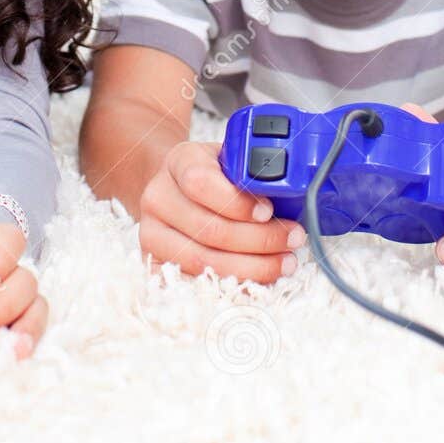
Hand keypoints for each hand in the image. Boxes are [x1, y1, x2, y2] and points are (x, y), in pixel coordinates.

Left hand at [0, 216, 47, 357]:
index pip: (8, 241)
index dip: (1, 262)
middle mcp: (3, 272)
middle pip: (23, 281)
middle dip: (1, 306)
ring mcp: (9, 303)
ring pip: (35, 308)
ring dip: (25, 330)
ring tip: (9, 352)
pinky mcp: (6, 331)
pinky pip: (26, 336)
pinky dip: (21, 348)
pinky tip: (9, 362)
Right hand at [136, 139, 303, 283]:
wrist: (175, 187)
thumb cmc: (212, 174)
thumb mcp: (229, 159)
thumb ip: (252, 173)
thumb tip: (291, 195)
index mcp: (178, 162)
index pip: (201, 183)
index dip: (238, 202)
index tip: (269, 211)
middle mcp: (158, 196)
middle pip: (209, 228)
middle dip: (260, 239)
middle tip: (293, 240)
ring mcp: (150, 232)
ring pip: (202, 260)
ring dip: (251, 266)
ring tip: (284, 263)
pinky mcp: (154, 261)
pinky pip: (193, 281)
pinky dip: (231, 283)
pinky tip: (258, 278)